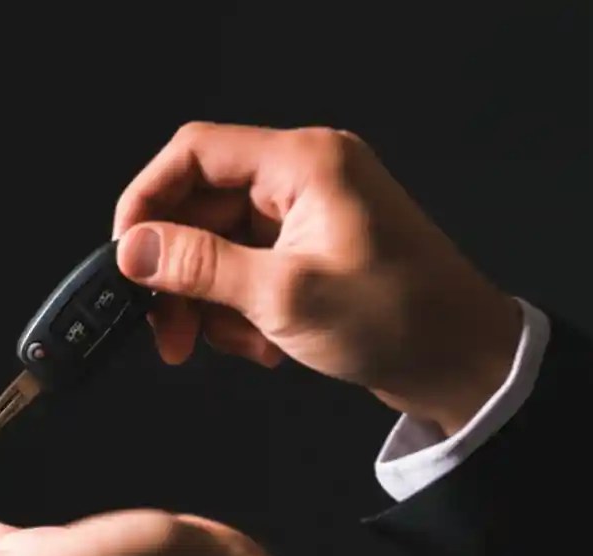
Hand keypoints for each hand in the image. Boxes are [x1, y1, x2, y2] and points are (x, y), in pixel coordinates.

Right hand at [113, 122, 522, 434]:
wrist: (464, 365)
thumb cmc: (400, 320)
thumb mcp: (282, 296)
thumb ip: (199, 267)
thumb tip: (135, 251)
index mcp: (305, 163)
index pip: (196, 154)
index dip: (148, 200)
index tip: (127, 254)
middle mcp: (305, 178)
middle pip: (202, 206)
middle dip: (179, 271)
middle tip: (165, 327)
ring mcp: (309, 215)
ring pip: (219, 244)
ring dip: (209, 299)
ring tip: (229, 344)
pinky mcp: (312, 251)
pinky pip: (247, 268)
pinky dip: (238, 308)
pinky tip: (260, 343)